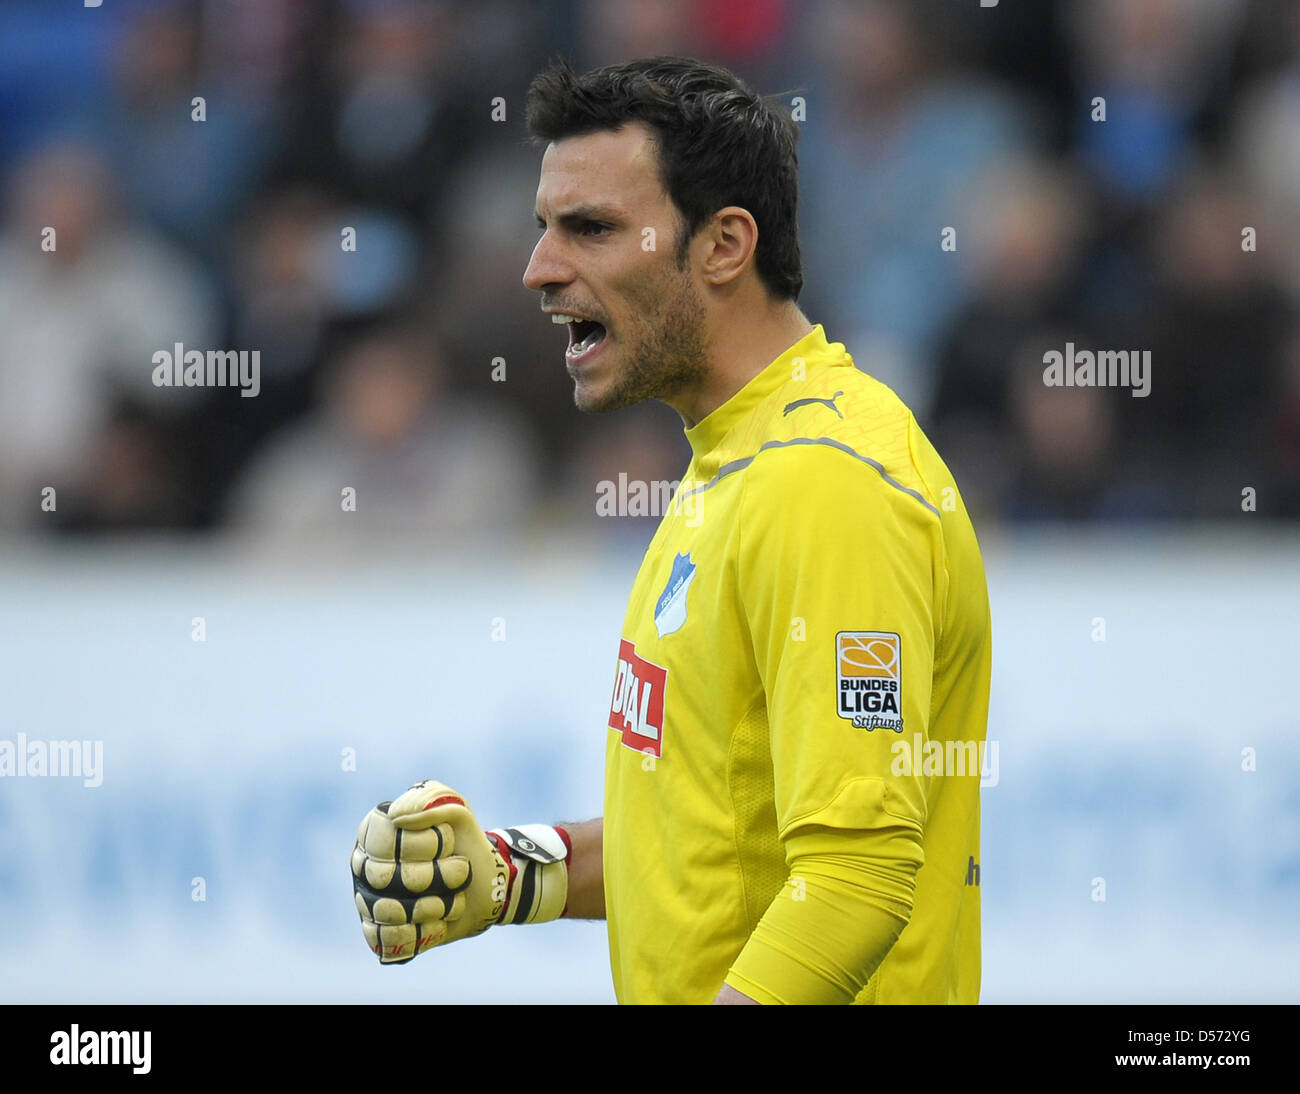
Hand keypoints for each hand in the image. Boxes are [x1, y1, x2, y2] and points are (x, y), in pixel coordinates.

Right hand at [351, 779, 568, 964]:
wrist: (485, 884)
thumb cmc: (464, 842)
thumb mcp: (456, 808)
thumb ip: (428, 798)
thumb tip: (395, 816)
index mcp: (373, 832)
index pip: (384, 841)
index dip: (424, 845)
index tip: (449, 842)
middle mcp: (362, 866)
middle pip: (385, 878)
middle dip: (435, 876)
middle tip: (461, 871)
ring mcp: (368, 901)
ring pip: (388, 912)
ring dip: (435, 905)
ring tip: (452, 898)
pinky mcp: (380, 934)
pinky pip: (392, 939)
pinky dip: (427, 931)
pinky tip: (439, 921)